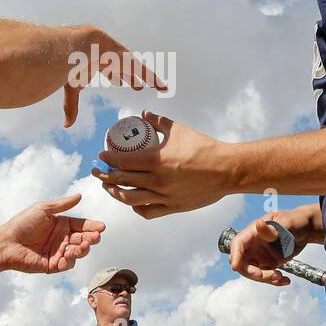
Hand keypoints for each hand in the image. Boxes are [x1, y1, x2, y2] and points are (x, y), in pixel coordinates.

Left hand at [0, 193, 104, 273]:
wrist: (7, 243)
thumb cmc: (22, 224)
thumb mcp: (42, 209)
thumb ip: (62, 205)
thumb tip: (79, 195)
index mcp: (61, 224)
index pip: (82, 225)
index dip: (92, 226)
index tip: (101, 227)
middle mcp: (62, 238)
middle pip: (83, 239)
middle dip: (91, 238)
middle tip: (94, 237)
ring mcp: (58, 252)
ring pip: (78, 252)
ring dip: (82, 249)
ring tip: (80, 246)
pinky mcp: (53, 265)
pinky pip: (67, 264)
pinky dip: (70, 260)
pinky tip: (67, 254)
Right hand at [62, 28, 167, 127]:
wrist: (81, 47)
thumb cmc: (75, 66)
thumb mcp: (73, 88)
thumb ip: (71, 106)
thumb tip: (66, 126)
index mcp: (98, 63)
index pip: (108, 70)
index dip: (113, 76)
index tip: (117, 81)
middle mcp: (112, 60)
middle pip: (124, 70)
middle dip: (130, 78)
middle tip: (137, 85)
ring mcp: (123, 60)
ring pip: (137, 71)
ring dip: (143, 78)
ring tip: (152, 84)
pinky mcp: (132, 62)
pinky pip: (147, 73)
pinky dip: (156, 80)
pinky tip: (164, 87)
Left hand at [92, 110, 232, 218]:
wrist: (226, 170)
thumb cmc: (204, 147)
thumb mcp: (180, 130)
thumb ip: (159, 122)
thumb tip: (144, 114)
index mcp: (157, 160)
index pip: (123, 161)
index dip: (108, 158)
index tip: (101, 156)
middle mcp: (157, 181)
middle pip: (122, 181)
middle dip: (105, 176)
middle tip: (98, 171)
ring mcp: (165, 196)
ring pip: (130, 199)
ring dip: (115, 193)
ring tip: (109, 188)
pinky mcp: (173, 207)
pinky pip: (148, 211)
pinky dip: (136, 207)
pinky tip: (132, 201)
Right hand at [228, 207, 317, 286]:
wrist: (307, 229)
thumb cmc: (295, 220)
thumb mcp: (286, 223)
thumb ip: (272, 229)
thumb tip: (258, 224)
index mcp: (254, 232)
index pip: (238, 244)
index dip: (235, 255)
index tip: (235, 267)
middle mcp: (253, 245)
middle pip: (243, 263)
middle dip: (253, 273)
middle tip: (271, 275)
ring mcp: (260, 256)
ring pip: (254, 273)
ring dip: (266, 279)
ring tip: (281, 277)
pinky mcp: (268, 264)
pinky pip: (267, 276)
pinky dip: (275, 281)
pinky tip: (285, 280)